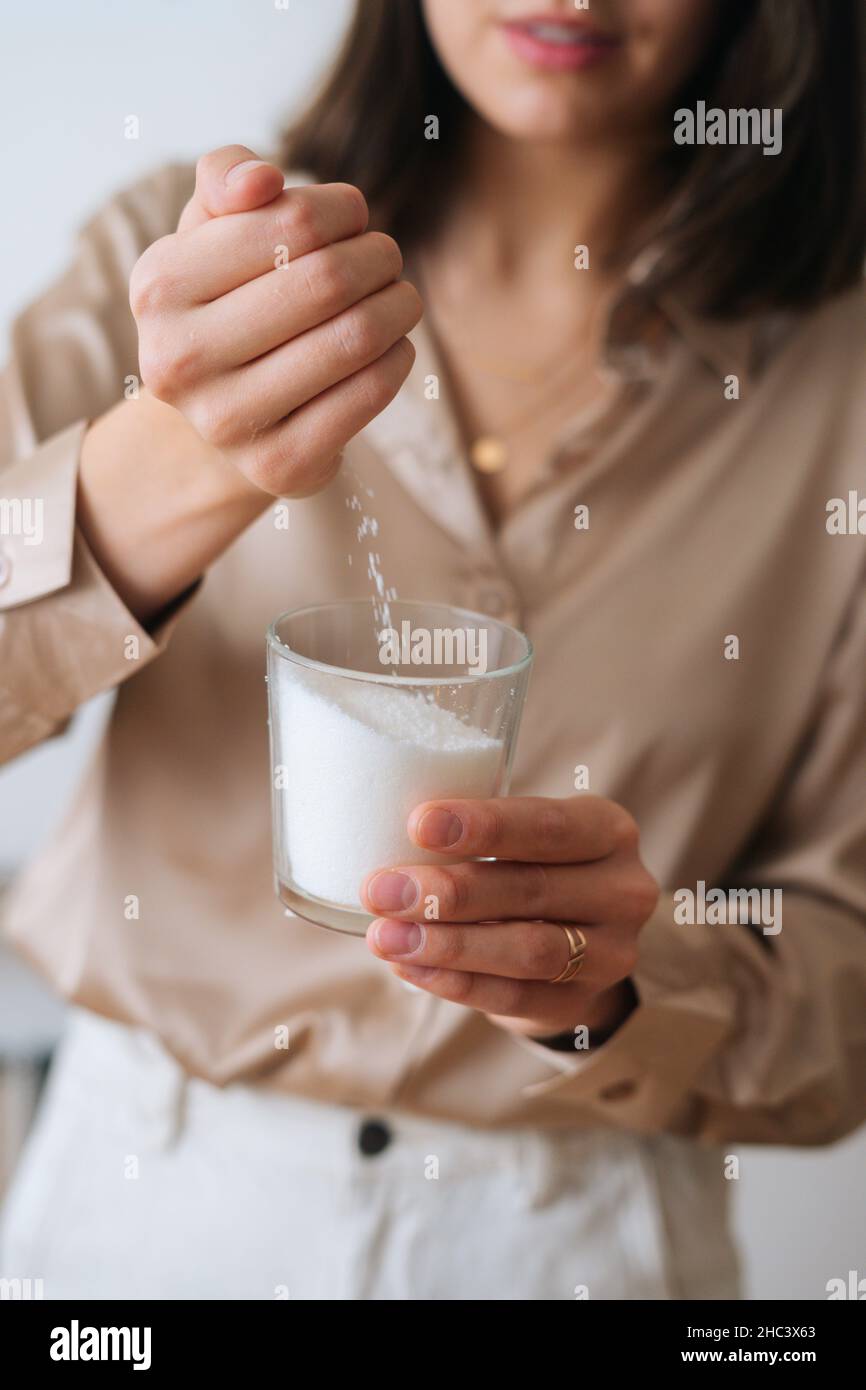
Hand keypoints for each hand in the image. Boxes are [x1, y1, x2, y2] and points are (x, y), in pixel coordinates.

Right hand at [129, 144, 421, 497]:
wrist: (221, 420)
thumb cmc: (227, 302)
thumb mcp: (210, 232)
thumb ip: (226, 178)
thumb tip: (260, 181)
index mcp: (159, 286)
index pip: (289, 220)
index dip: (341, 209)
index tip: (353, 216)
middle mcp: (180, 360)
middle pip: (327, 280)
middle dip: (377, 257)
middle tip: (386, 257)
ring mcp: (227, 422)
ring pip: (356, 338)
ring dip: (398, 306)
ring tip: (400, 298)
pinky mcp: (279, 467)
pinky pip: (368, 394)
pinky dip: (396, 359)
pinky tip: (393, 347)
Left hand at [362, 796, 658, 1041]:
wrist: (577, 943)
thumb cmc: (531, 867)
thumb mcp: (524, 837)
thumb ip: (475, 834)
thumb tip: (379, 832)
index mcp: (608, 830)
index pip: (548, 825)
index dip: (484, 825)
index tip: (418, 823)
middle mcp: (623, 890)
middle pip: (532, 890)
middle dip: (448, 891)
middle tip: (382, 890)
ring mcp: (611, 953)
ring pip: (527, 950)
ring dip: (448, 944)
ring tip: (385, 936)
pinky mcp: (581, 1003)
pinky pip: (514, 997)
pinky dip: (456, 983)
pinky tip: (410, 968)